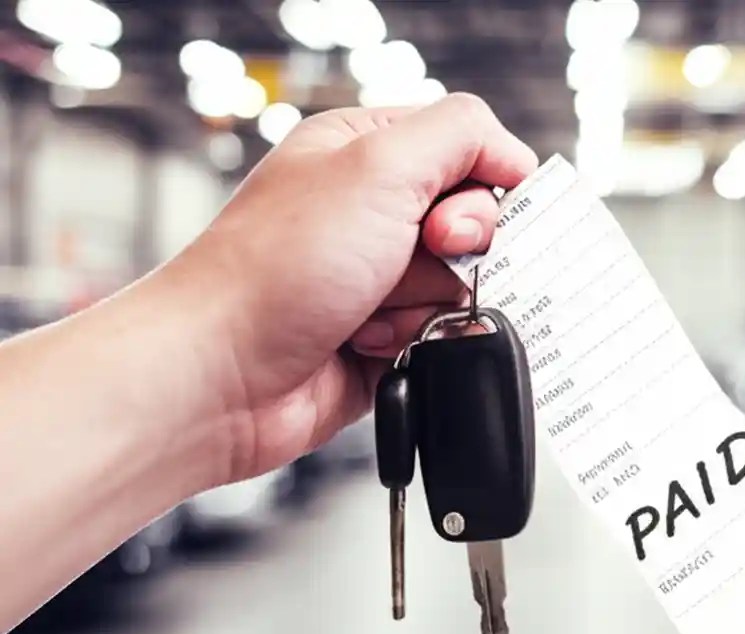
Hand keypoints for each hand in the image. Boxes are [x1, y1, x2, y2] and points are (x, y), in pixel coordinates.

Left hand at [169, 94, 537, 483]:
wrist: (221, 376)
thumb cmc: (274, 269)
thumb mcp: (377, 166)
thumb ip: (459, 136)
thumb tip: (513, 153)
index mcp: (365, 149)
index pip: (470, 148)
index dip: (483, 184)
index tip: (455, 213)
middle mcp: (370, 209)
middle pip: (476, 223)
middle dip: (452, 250)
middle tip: (411, 254)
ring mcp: (376, 276)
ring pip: (462, 286)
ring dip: (424, 303)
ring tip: (367, 306)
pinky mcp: (382, 336)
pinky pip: (442, 336)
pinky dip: (413, 343)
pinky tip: (365, 342)